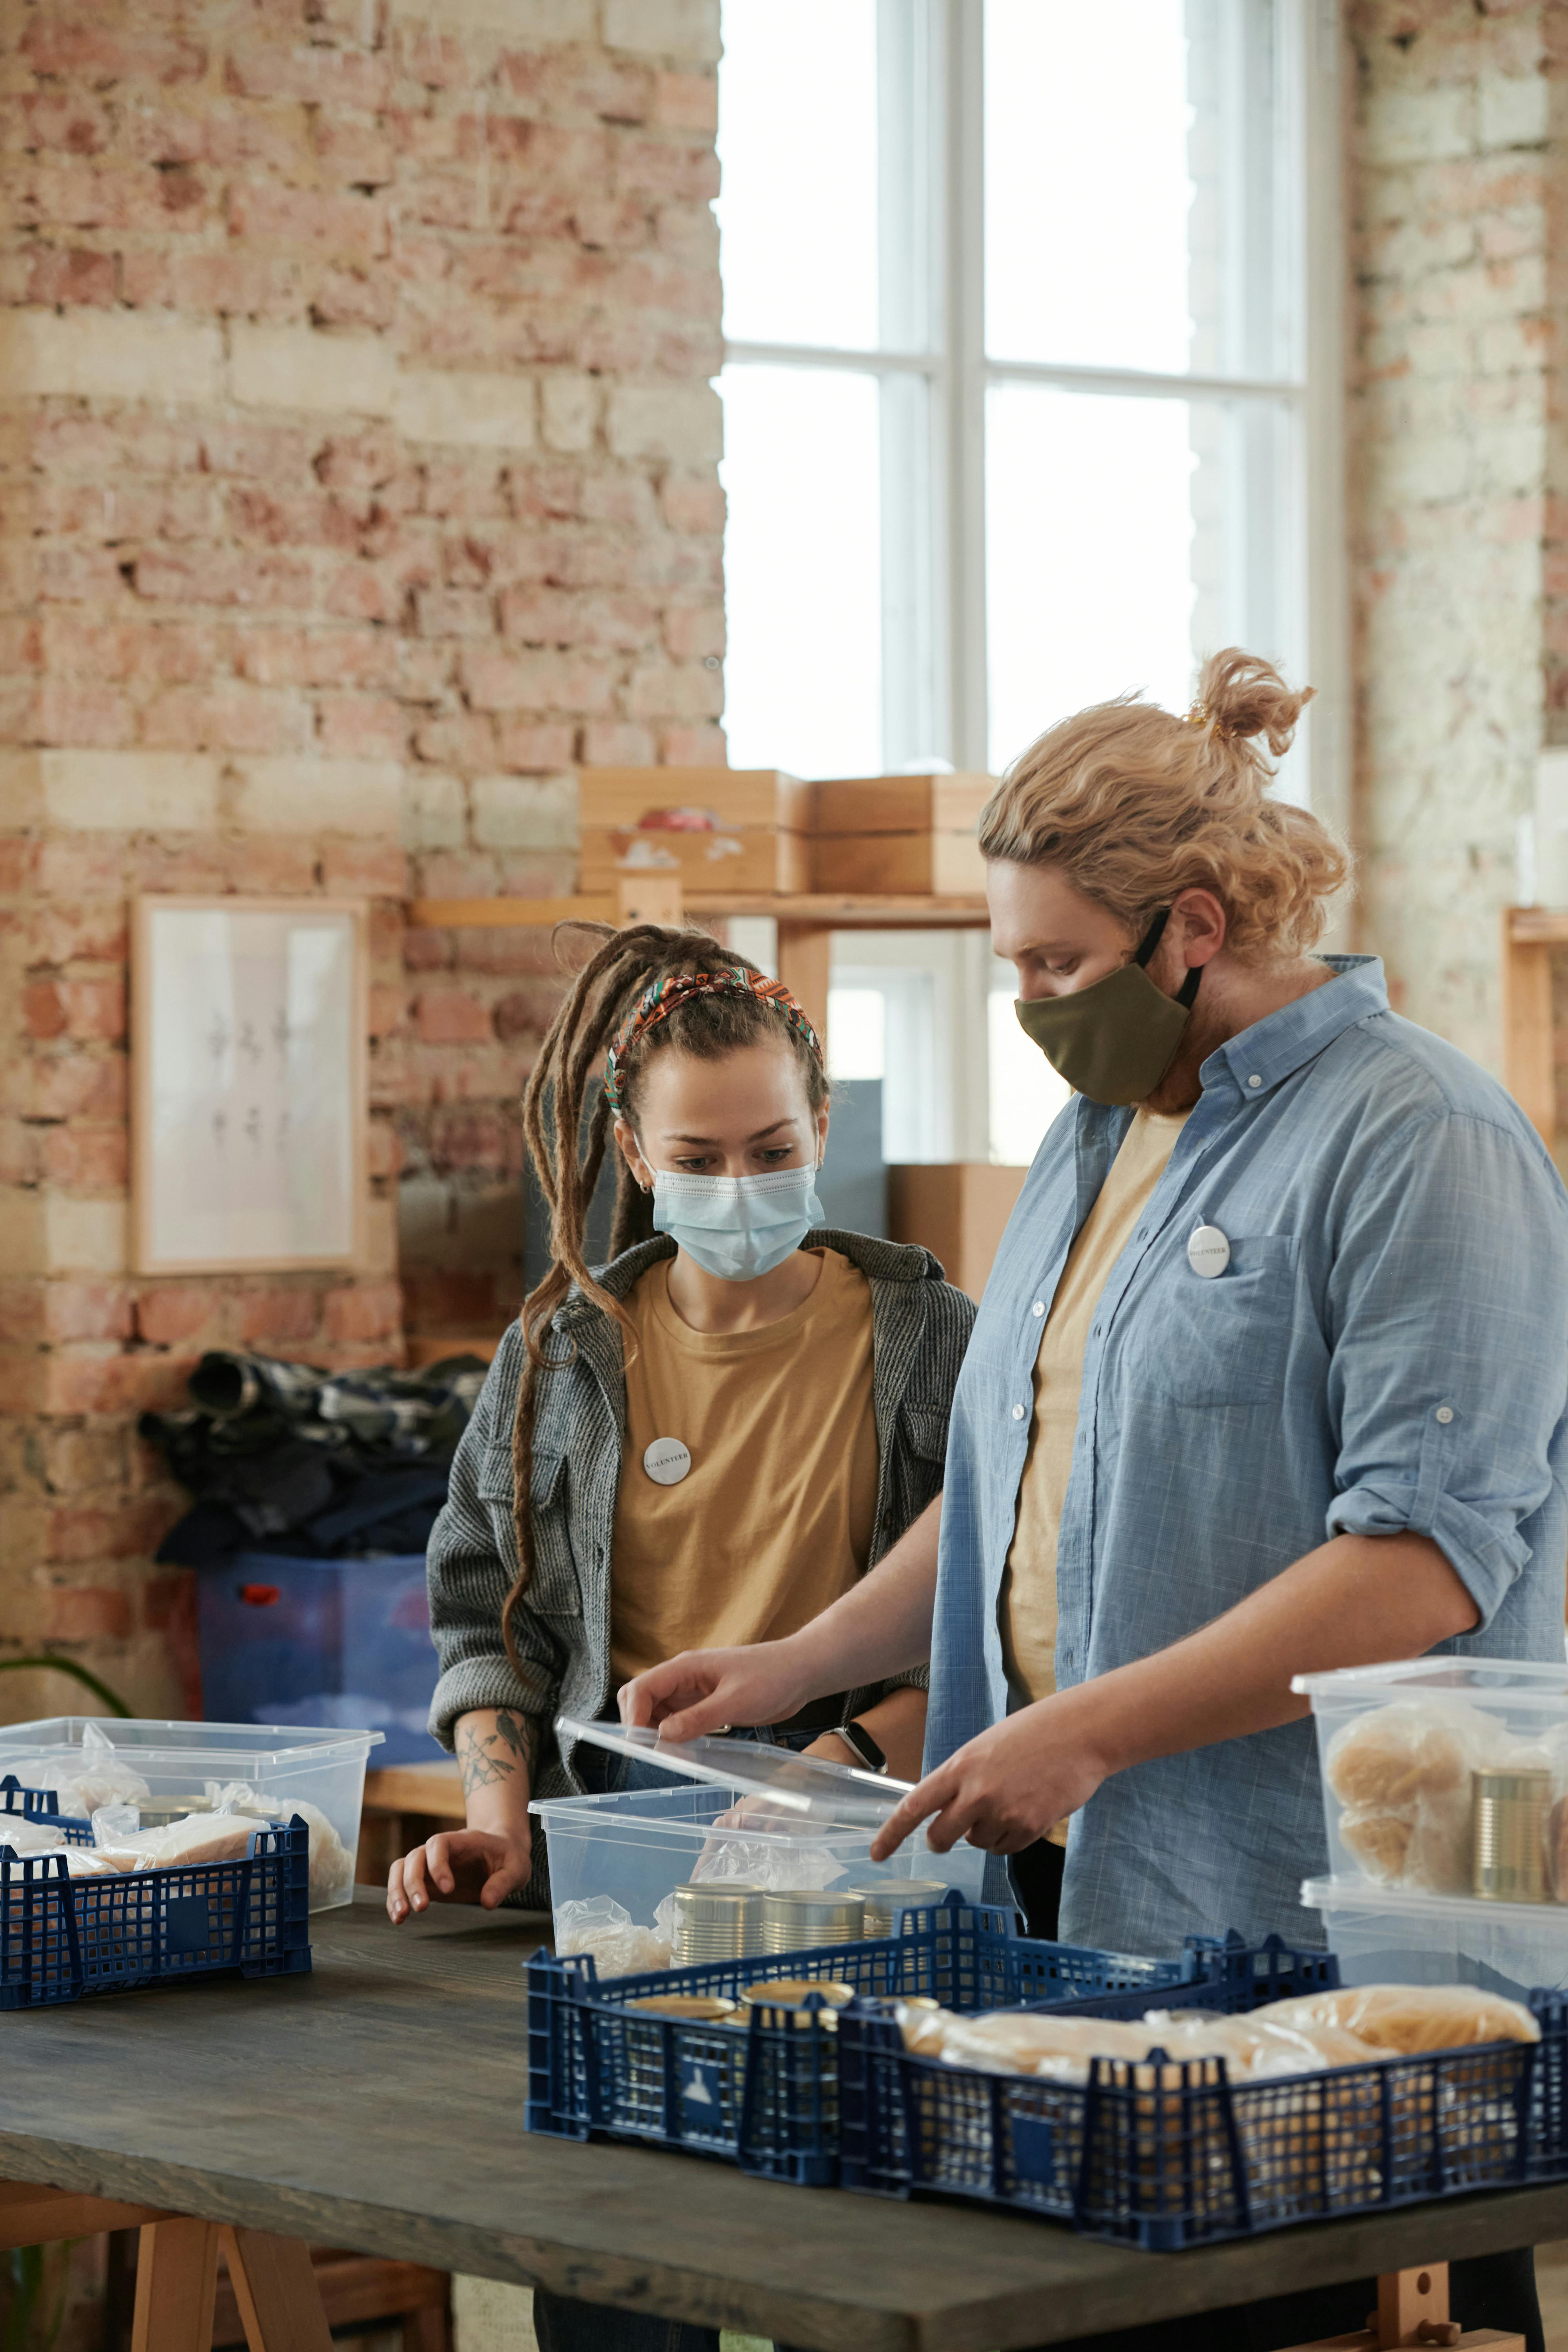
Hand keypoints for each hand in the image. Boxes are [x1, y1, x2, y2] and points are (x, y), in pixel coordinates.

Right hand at [386, 1826, 530, 1922]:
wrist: (502, 1852)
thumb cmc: (508, 1857)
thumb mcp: (516, 1868)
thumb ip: (503, 1883)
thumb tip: (487, 1903)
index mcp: (462, 1840)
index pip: (439, 1843)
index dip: (437, 1864)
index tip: (448, 1890)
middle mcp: (440, 1850)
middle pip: (414, 1857)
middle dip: (412, 1882)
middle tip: (421, 1908)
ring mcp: (430, 1865)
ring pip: (401, 1868)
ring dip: (397, 1891)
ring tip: (401, 1917)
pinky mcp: (427, 1881)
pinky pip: (403, 1885)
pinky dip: (396, 1900)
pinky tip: (399, 1918)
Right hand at [618, 1639, 812, 1742]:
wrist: (801, 1671)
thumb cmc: (773, 1678)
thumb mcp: (736, 1701)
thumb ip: (699, 1718)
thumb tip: (662, 1736)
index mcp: (685, 1668)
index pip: (641, 1688)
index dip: (633, 1717)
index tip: (640, 1746)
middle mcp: (683, 1677)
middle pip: (641, 1697)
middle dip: (638, 1724)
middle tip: (652, 1753)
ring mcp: (693, 1691)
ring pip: (656, 1711)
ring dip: (655, 1732)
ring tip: (670, 1756)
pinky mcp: (705, 1703)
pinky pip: (677, 1719)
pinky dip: (673, 1735)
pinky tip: (685, 1750)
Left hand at [867, 1696, 1112, 1861]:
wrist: (1080, 1733)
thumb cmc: (1033, 1733)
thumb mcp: (986, 1747)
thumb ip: (963, 1778)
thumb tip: (950, 1811)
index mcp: (959, 1766)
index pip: (914, 1806)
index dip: (892, 1834)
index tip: (877, 1853)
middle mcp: (975, 1793)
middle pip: (942, 1837)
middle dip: (943, 1840)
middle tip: (952, 1834)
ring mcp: (1002, 1813)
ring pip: (978, 1843)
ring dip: (986, 1832)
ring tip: (1011, 1799)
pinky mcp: (1028, 1828)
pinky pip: (1006, 1849)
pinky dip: (1011, 1837)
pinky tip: (1027, 1810)